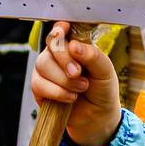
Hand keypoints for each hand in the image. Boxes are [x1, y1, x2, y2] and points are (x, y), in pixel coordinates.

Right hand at [31, 21, 121, 145]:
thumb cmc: (102, 89)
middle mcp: (58, 54)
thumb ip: (92, 56)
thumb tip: (74, 45)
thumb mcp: (105, 71)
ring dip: (64, 80)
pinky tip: (71, 97)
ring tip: (82, 88)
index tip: (64, 31)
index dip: (60, 28)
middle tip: (79, 73)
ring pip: (43, 64)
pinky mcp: (39, 87)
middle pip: (51, 45)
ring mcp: (47, 69)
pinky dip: (57, 92)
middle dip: (65, 59)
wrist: (98, 116)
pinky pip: (39, 84)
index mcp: (75, 44)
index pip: (61, 29)